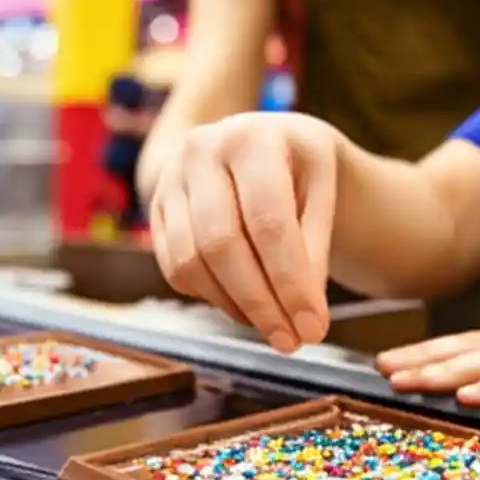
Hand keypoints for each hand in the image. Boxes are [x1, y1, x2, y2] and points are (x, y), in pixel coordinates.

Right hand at [149, 112, 339, 352]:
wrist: (263, 143)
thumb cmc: (301, 167)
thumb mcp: (323, 191)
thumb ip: (315, 248)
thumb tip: (305, 315)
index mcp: (251, 138)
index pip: (268, 222)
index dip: (290, 281)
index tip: (313, 327)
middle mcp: (201, 150)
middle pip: (222, 245)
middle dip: (261, 304)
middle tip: (292, 341)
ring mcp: (170, 179)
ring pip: (192, 262)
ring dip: (235, 307)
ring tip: (273, 325)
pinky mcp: (155, 207)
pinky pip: (175, 267)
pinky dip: (210, 296)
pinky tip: (243, 303)